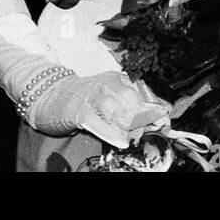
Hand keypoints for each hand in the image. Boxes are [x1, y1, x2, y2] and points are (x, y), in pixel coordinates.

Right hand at [29, 71, 171, 149]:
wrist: (52, 95)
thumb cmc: (87, 99)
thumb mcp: (113, 97)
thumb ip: (136, 105)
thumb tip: (163, 116)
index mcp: (119, 78)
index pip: (144, 90)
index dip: (157, 108)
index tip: (166, 123)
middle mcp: (107, 83)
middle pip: (133, 101)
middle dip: (145, 119)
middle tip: (149, 133)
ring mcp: (92, 96)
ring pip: (118, 112)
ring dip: (130, 128)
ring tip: (134, 139)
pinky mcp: (78, 111)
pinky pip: (98, 123)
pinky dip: (111, 133)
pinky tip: (121, 142)